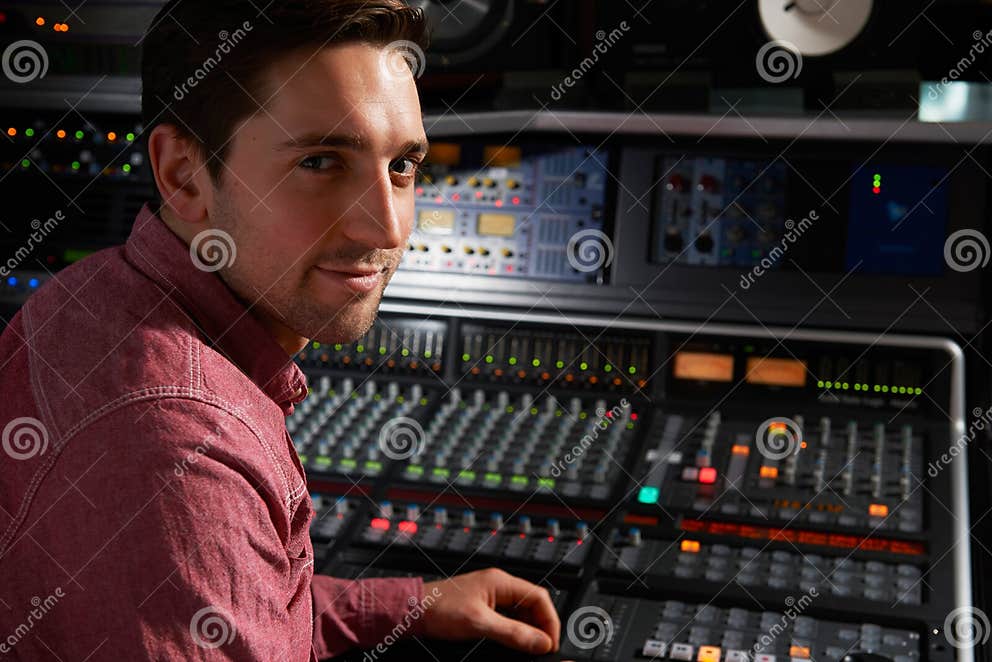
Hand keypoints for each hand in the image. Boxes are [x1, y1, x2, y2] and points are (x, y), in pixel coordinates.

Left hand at [421, 568, 560, 654]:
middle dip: (541, 627)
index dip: (549, 621)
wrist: (411, 610)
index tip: (549, 643)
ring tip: (528, 649)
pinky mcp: (482, 608)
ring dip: (528, 631)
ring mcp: (490, 597)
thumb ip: (513, 633)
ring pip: (521, 614)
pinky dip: (515, 632)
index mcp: (501, 581)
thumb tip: (540, 641)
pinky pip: (508, 619)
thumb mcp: (480, 624)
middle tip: (541, 650)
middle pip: (533, 605)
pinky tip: (512, 645)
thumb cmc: (438, 608)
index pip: (540, 597)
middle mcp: (498, 586)